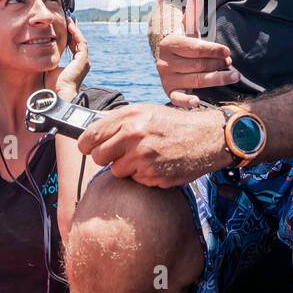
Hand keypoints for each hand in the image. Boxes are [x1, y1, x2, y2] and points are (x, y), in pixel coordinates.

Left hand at [49, 18, 89, 100]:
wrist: (59, 93)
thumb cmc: (53, 85)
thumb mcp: (51, 67)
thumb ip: (51, 59)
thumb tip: (43, 51)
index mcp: (76, 65)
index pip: (74, 47)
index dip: (69, 37)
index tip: (64, 28)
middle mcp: (83, 62)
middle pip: (79, 42)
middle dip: (73, 31)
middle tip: (68, 20)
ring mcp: (84, 61)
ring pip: (81, 41)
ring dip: (75, 30)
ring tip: (69, 20)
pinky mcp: (83, 59)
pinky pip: (81, 42)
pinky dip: (76, 33)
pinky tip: (70, 26)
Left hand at [77, 102, 231, 188]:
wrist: (206, 138)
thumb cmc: (173, 124)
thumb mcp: (145, 112)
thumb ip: (119, 122)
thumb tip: (91, 135)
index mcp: (129, 117)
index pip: (90, 136)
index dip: (86, 144)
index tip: (88, 147)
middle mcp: (134, 136)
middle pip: (98, 156)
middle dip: (106, 157)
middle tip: (120, 153)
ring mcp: (143, 158)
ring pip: (116, 171)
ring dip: (126, 168)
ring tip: (144, 157)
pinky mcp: (153, 175)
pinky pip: (136, 180)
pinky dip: (143, 176)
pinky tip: (157, 164)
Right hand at [156, 0, 239, 107]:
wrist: (168, 58)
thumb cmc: (185, 40)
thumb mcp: (188, 25)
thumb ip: (193, 8)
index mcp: (170, 43)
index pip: (194, 47)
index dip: (212, 50)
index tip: (227, 52)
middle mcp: (165, 61)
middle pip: (196, 65)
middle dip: (217, 64)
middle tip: (232, 65)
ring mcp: (166, 77)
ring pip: (195, 80)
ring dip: (215, 79)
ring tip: (234, 76)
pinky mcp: (169, 91)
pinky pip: (177, 98)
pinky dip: (187, 102)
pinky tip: (198, 103)